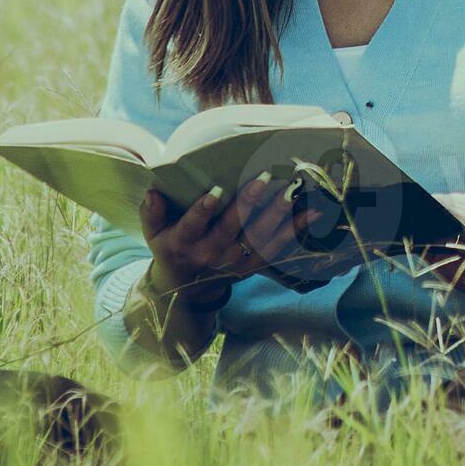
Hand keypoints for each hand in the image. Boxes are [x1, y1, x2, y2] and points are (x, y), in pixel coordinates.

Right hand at [140, 179, 321, 312]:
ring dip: (277, 215)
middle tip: (264, 177)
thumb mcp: (153, 233)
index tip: (215, 191)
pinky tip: (313, 211)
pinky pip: (277, 248)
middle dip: (248, 203)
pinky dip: (296, 230)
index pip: (193, 226)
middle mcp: (210, 254)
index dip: (203, 210)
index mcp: (183, 243)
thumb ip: (151, 212)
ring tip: (292, 191)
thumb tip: (153, 192)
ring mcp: (233, 262)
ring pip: (258, 238)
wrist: (186, 288)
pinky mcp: (252, 266)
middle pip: (231, 229)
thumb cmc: (170, 247)